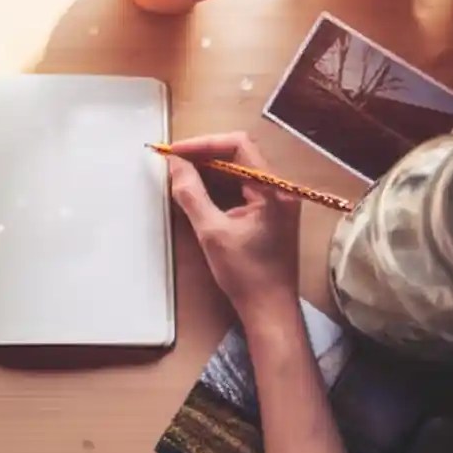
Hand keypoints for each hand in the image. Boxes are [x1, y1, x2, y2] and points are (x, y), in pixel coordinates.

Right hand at [168, 133, 300, 327]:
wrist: (270, 308)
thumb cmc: (246, 275)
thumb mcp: (212, 233)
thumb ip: (192, 195)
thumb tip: (175, 166)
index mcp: (273, 189)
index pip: (239, 145)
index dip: (204, 143)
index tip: (176, 152)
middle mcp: (279, 188)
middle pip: (239, 153)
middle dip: (204, 153)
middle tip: (174, 159)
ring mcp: (276, 199)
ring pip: (239, 168)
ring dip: (210, 167)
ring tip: (180, 170)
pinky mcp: (269, 211)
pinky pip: (242, 185)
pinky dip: (218, 182)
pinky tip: (197, 187)